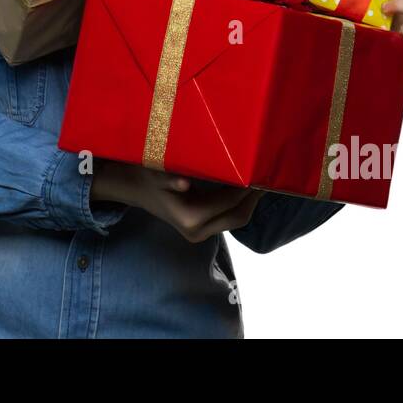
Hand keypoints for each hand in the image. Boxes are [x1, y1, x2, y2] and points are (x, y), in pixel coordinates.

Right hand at [91, 159, 265, 242]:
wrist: (134, 187)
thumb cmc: (146, 174)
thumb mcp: (156, 171)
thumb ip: (169, 177)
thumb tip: (184, 183)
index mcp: (190, 218)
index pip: (229, 203)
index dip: (247, 188)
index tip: (260, 169)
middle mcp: (197, 230)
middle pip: (238, 216)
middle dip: (255, 197)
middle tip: (268, 174)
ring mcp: (200, 233)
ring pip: (236, 218)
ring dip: (249, 200)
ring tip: (261, 178)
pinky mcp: (202, 229)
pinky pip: (228, 217)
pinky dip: (239, 202)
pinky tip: (246, 186)